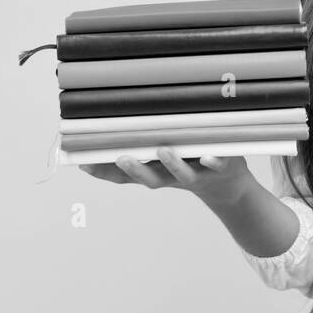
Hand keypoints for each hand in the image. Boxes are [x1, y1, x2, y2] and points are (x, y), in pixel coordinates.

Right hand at [79, 148, 251, 203]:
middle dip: (136, 169)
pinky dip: (214, 161)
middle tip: (120, 158)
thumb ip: (140, 143)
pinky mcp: (222, 167)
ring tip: (163, 151)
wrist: (228, 186)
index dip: (105, 172)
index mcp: (156, 172)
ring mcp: (197, 173)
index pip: (126, 176)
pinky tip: (209, 156)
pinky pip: (218, 165)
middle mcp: (173, 176)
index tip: (84, 163)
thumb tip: (108, 127)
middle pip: (151, 178)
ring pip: (183, 173)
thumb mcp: (161, 157)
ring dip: (172, 164)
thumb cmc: (187, 163)